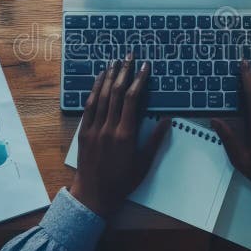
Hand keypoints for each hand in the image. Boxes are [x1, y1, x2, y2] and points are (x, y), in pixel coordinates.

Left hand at [70, 54, 169, 216]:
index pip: (133, 99)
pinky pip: (89, 106)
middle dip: (124, 71)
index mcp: (125, 134)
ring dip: (108, 76)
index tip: (145, 67)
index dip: (139, 80)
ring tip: (114, 61)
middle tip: (129, 55)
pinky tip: (98, 80)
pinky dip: (94, 90)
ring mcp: (94, 128)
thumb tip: (166, 120)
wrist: (94, 195)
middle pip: (116, 92)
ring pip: (101, 96)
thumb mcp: (144, 163)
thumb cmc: (122, 182)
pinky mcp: (84, 131)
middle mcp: (108, 127)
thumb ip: (155, 140)